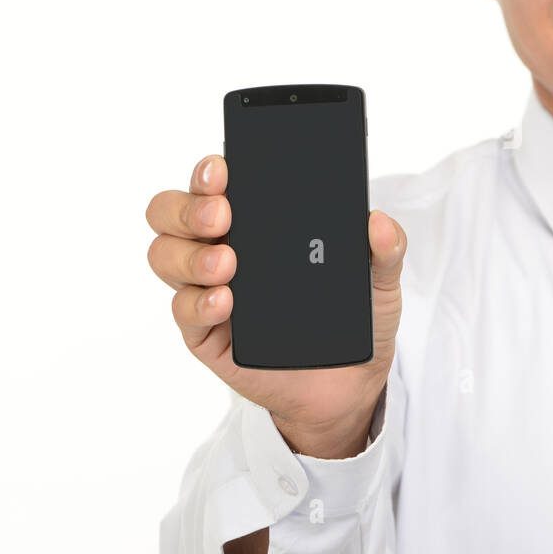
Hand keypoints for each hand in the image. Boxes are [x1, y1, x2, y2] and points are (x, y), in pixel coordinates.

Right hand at [146, 154, 404, 457]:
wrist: (347, 386)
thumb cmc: (353, 318)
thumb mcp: (379, 281)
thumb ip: (387, 250)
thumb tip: (379, 222)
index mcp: (256, 220)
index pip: (215, 182)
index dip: (209, 171)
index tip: (224, 168)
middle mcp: (221, 246)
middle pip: (172, 212)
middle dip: (189, 207)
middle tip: (223, 214)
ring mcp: (208, 289)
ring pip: (165, 256)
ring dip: (190, 254)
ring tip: (227, 262)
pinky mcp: (206, 334)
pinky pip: (183, 311)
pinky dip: (198, 302)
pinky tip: (223, 301)